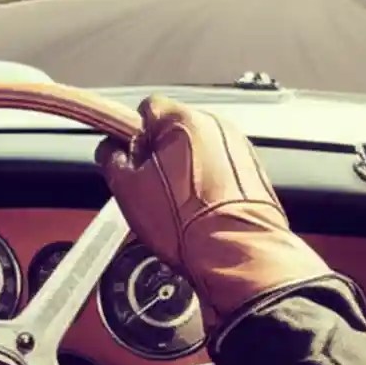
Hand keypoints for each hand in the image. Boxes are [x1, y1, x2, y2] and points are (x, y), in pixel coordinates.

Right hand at [96, 95, 329, 330]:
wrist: (239, 256)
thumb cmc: (185, 224)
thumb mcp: (128, 191)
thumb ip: (112, 159)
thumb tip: (111, 150)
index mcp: (182, 121)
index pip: (147, 108)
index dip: (132, 134)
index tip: (129, 157)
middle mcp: (215, 125)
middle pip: (175, 127)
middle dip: (161, 152)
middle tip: (152, 186)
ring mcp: (239, 146)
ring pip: (199, 147)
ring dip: (186, 167)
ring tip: (179, 203)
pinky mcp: (254, 169)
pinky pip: (221, 165)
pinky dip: (209, 180)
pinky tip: (201, 208)